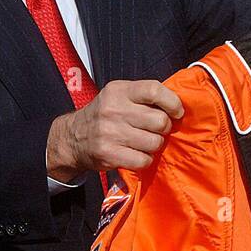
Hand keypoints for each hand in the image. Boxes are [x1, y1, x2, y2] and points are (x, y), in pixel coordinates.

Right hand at [46, 80, 183, 179]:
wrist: (73, 138)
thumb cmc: (105, 115)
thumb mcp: (119, 96)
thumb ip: (144, 96)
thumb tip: (177, 105)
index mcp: (119, 91)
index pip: (154, 90)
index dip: (172, 102)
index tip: (177, 112)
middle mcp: (114, 110)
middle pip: (159, 121)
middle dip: (164, 128)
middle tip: (155, 130)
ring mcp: (110, 133)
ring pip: (154, 142)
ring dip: (154, 145)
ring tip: (143, 142)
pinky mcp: (109, 154)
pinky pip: (144, 160)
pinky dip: (145, 159)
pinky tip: (136, 154)